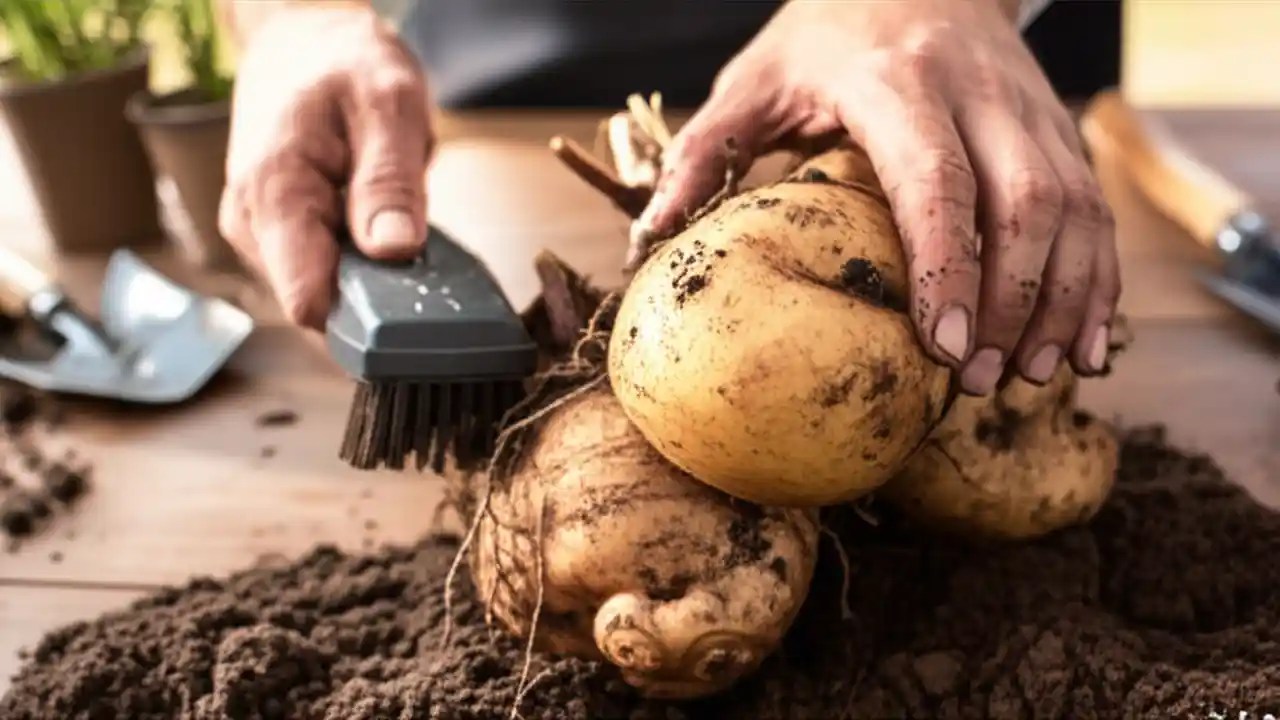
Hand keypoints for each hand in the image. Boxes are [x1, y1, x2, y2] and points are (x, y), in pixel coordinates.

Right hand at [219, 4, 431, 328]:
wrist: (302, 43)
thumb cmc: (344, 65)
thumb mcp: (387, 105)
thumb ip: (389, 181)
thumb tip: (394, 251)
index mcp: (273, 194)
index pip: (309, 301)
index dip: (368, 319)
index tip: (418, 306)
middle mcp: (252, 228)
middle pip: (322, 307)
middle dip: (378, 297)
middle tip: (423, 252)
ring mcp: (259, 238)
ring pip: (327, 297)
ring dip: (372, 280)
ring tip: (397, 225)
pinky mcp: (275, 242)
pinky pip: (326, 277)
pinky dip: (362, 269)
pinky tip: (380, 232)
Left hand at [635, 0, 1119, 394]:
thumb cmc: (824, 36)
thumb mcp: (753, 80)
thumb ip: (703, 152)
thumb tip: (648, 238)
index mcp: (897, 81)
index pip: (935, 179)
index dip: (945, 264)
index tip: (940, 344)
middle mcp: (979, 91)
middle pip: (1022, 201)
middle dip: (1010, 300)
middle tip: (976, 380)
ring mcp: (1030, 107)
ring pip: (1073, 209)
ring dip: (1062, 300)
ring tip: (1031, 377)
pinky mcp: (1059, 127)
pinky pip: (1095, 208)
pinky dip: (1096, 280)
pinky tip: (1085, 343)